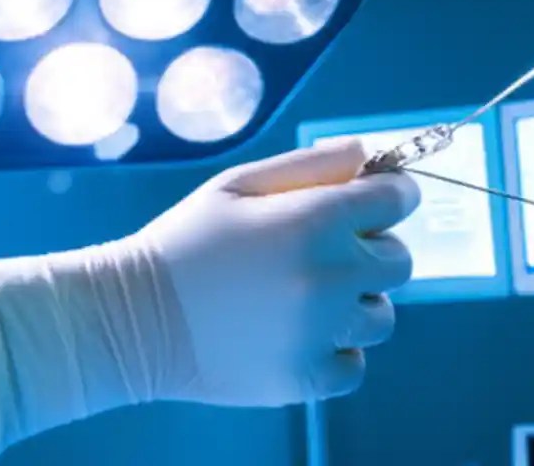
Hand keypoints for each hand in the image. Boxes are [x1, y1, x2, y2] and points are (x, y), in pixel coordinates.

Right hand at [0, 140, 418, 453]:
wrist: (133, 318)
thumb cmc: (188, 241)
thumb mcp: (240, 184)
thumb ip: (313, 165)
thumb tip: (368, 156)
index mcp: (317, 219)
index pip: (400, 199)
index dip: (389, 195)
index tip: (373, 202)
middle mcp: (330, 276)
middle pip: (400, 261)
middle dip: (371, 250)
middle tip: (322, 254)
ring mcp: (322, 332)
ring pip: (382, 315)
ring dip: (355, 304)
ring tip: (302, 299)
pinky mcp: (307, 378)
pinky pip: (355, 363)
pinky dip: (335, 351)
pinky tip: (295, 335)